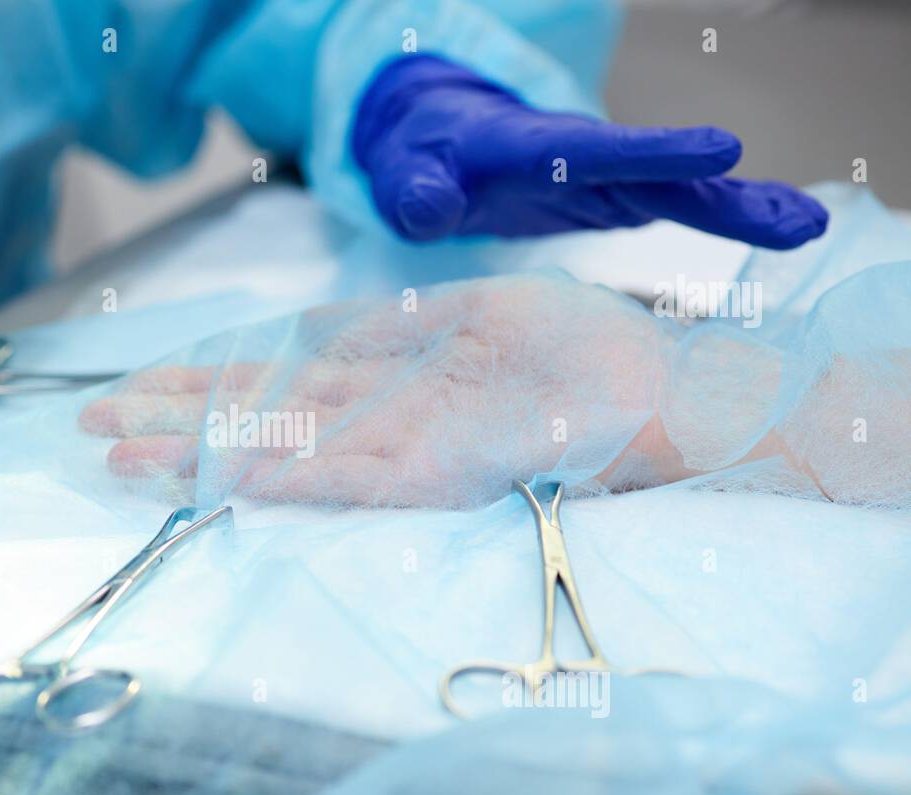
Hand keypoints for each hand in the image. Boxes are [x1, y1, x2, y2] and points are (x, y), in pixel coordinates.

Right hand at [80, 276, 670, 507]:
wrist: (659, 397)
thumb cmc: (576, 347)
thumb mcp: (468, 309)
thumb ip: (385, 325)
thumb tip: (304, 327)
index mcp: (382, 381)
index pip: (272, 385)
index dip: (199, 387)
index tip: (135, 386)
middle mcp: (373, 420)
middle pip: (256, 419)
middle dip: (173, 421)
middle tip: (89, 426)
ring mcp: (393, 447)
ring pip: (274, 450)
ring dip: (195, 452)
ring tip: (117, 453)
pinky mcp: (428, 473)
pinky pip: (331, 475)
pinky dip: (266, 476)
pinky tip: (205, 475)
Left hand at [352, 54, 828, 248]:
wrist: (440, 147)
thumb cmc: (423, 160)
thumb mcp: (406, 176)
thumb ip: (416, 191)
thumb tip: (427, 207)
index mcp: (533, 150)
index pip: (599, 152)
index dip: (658, 153)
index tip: (722, 149)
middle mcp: (584, 158)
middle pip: (662, 177)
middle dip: (727, 196)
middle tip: (795, 220)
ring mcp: (606, 178)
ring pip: (682, 193)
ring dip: (742, 210)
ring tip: (804, 227)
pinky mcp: (617, 197)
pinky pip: (678, 207)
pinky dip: (727, 218)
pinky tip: (778, 232)